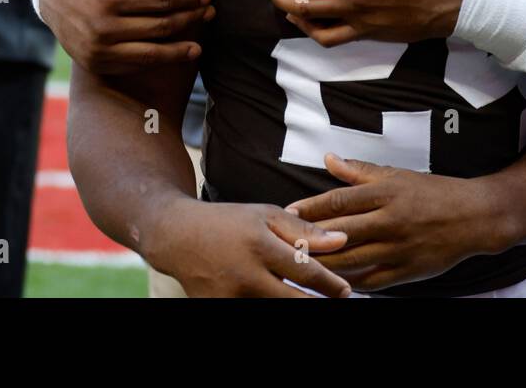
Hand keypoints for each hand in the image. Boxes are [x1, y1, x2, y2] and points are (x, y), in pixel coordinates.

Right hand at [40, 0, 214, 73]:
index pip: (163, 1)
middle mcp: (104, 26)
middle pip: (162, 26)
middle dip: (191, 19)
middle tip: (210, 13)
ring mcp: (99, 49)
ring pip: (152, 53)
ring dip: (180, 50)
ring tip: (199, 47)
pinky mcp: (96, 63)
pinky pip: (135, 65)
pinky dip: (157, 61)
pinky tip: (174, 55)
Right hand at [150, 196, 352, 297]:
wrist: (178, 237)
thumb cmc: (227, 222)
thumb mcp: (265, 215)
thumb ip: (303, 229)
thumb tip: (340, 241)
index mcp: (259, 247)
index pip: (305, 271)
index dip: (330, 284)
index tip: (347, 290)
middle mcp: (245, 276)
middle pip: (293, 300)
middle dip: (318, 304)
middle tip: (338, 301)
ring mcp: (230, 297)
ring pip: (273, 309)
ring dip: (294, 304)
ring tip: (309, 299)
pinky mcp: (218, 309)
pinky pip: (254, 310)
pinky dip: (270, 304)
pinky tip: (281, 297)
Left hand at [286, 154, 503, 290]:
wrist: (476, 217)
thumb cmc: (434, 193)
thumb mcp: (398, 175)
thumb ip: (360, 171)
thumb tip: (328, 159)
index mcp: (388, 192)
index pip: (340, 200)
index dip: (311, 207)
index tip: (288, 212)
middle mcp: (392, 219)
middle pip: (341, 232)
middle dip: (310, 239)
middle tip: (285, 242)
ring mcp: (400, 248)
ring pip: (353, 260)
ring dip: (325, 264)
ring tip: (301, 265)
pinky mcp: (408, 271)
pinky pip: (372, 281)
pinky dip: (351, 282)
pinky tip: (334, 281)